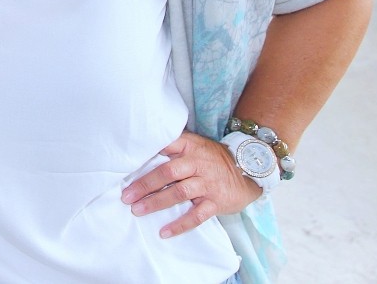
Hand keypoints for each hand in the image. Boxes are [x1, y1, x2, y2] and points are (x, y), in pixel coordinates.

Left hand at [121, 131, 262, 238]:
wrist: (250, 170)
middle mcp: (198, 163)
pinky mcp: (216, 202)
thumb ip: (174, 145)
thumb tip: (143, 145)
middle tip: (126, 195)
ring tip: (137, 210)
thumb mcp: (196, 144)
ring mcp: (207, 183)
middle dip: (145, 184)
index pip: (165, 146)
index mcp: (190, 146)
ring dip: (156, 203)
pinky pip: (197, 216)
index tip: (125, 164)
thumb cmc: (214, 158)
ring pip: (179, 193)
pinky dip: (180, 225)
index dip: (146, 154)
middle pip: (168, 172)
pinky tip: (164, 232)